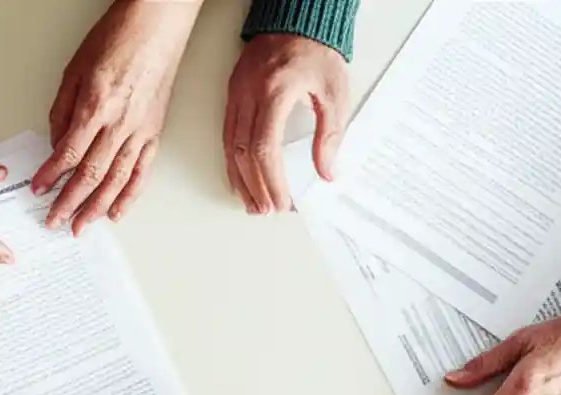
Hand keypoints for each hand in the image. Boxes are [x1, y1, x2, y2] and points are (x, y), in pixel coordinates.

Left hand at [32, 1, 200, 233]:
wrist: (155, 26)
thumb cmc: (117, 39)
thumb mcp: (74, 71)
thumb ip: (62, 111)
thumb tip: (57, 145)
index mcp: (95, 106)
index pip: (68, 153)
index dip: (51, 176)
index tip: (39, 190)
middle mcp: (119, 124)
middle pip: (91, 175)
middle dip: (69, 202)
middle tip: (54, 220)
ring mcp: (140, 131)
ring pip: (116, 180)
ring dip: (96, 208)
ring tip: (81, 226)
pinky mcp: (154, 133)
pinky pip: (141, 172)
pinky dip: (129, 196)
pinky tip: (117, 212)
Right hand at [224, 33, 349, 213]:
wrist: (296, 20)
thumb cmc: (317, 52)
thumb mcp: (335, 93)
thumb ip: (330, 135)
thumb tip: (326, 171)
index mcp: (276, 92)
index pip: (264, 147)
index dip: (271, 180)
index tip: (281, 201)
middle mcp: (250, 94)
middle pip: (242, 152)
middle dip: (255, 186)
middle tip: (266, 209)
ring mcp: (237, 93)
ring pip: (229, 146)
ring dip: (239, 179)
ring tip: (252, 202)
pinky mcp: (233, 94)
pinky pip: (226, 133)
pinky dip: (230, 160)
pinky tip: (238, 177)